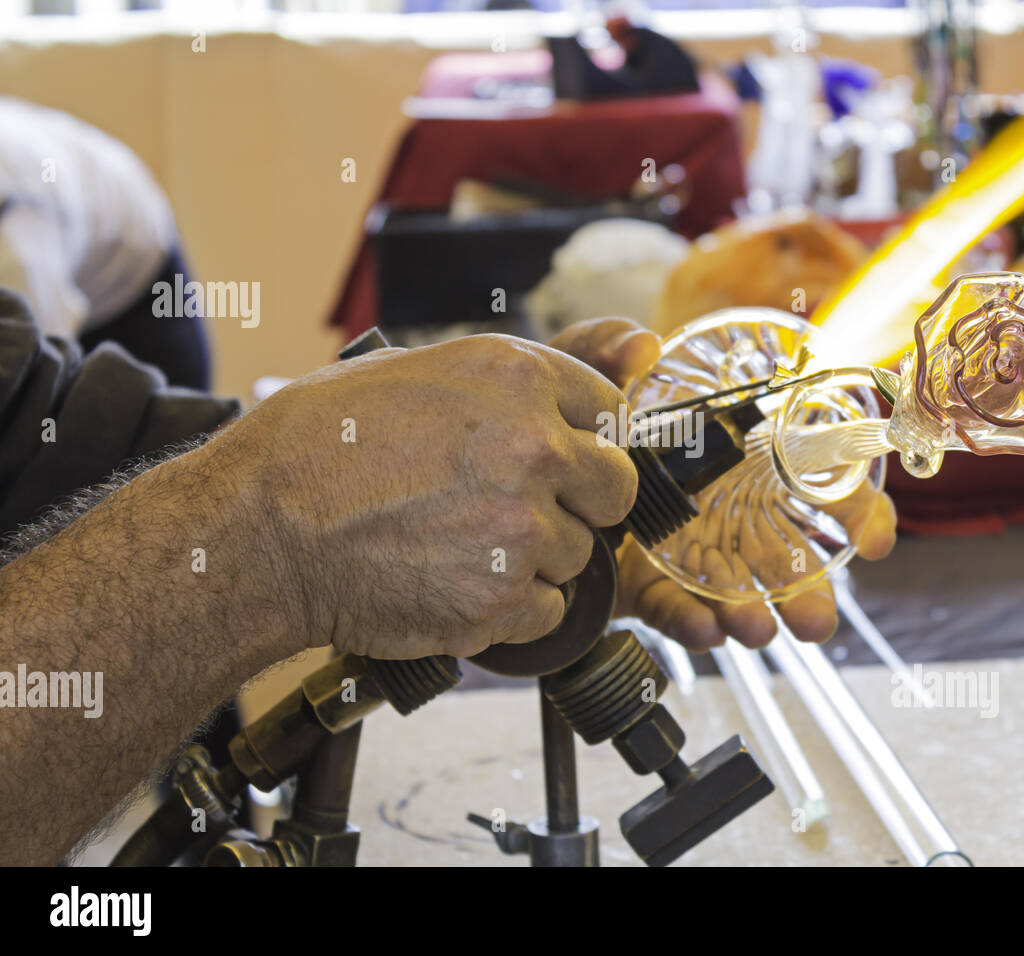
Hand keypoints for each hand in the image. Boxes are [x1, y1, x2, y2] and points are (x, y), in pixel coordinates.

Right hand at [235, 334, 636, 659]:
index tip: (562, 458)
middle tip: (520, 511)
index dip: (584, 438)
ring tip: (459, 547)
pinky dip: (512, 609)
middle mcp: (533, 446)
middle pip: (616, 489)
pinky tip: (456, 584)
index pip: (609, 409)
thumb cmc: (314, 448)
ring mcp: (522, 527)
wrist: (256, 533)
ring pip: (579, 555)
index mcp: (515, 376)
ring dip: (536, 559)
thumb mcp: (411, 371)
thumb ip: (506, 381)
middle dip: (580, 503)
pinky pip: (549, 611)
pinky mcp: (502, 599)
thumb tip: (595, 370)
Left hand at [548, 318, 897, 651]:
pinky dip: (692, 623)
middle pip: (782, 552)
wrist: (498, 479)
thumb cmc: (557, 426)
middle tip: (822, 614)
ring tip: (766, 629)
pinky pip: (672, 611)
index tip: (874, 539)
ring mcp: (680, 554)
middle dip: (812, 587)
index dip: (851, 510)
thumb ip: (602, 351)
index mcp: (724, 460)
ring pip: (735, 593)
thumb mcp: (575, 378)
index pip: (804, 481)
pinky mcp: (640, 589)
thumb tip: (642, 344)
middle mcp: (714, 511)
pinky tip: (710, 629)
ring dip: (757, 615)